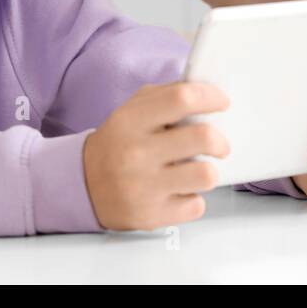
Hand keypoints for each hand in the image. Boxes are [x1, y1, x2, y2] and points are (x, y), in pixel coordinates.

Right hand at [83, 81, 230, 229]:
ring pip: (205, 175)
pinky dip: (193, 199)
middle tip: (219, 144)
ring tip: (197, 170)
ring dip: (208, 172)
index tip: (222, 102)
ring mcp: (143, 187)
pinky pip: (195, 206)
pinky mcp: (150, 216)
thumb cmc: (119, 142)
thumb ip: (168, 95)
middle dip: (220, 141)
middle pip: (203, 137)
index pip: (181, 98)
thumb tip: (209, 91)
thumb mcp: (133, 109)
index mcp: (132, 120)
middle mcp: (136, 153)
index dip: (210, 97)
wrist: (84, 185)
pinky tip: (179, 192)